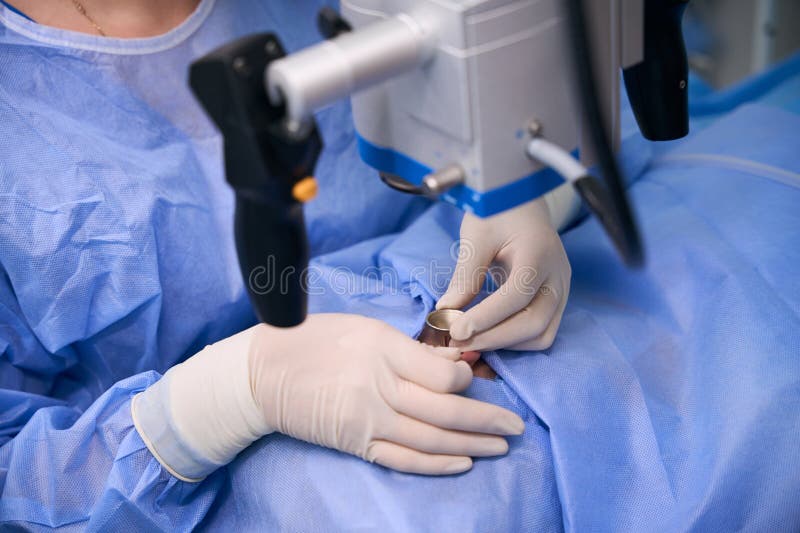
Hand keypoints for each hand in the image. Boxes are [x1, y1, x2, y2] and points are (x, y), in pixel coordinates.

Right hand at [249, 313, 524, 474]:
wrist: (264, 372)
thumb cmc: (315, 339)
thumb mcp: (366, 328)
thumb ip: (410, 350)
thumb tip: (454, 367)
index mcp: (382, 349)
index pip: (442, 375)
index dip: (467, 382)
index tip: (477, 380)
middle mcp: (378, 387)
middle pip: (445, 411)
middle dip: (488, 421)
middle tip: (517, 427)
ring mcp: (366, 420)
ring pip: (430, 439)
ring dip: (471, 445)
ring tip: (500, 447)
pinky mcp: (355, 443)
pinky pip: (403, 459)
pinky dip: (435, 464)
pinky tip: (462, 462)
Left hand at [437, 198, 570, 350]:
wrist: (521, 200)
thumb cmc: (498, 211)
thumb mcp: (476, 236)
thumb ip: (465, 275)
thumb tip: (446, 310)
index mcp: (539, 253)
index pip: (517, 296)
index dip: (486, 318)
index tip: (455, 330)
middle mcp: (558, 275)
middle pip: (535, 323)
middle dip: (494, 338)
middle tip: (458, 342)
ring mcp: (561, 289)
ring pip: (542, 334)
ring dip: (506, 344)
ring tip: (471, 340)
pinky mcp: (556, 299)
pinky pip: (542, 331)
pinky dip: (515, 340)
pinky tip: (488, 334)